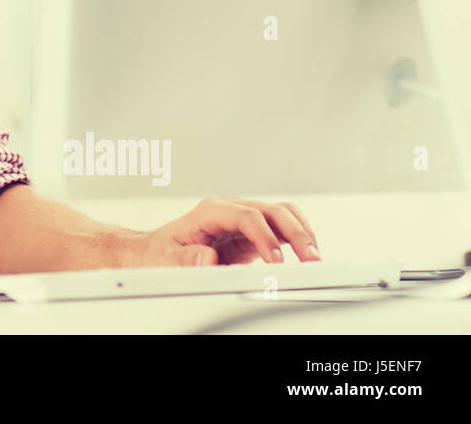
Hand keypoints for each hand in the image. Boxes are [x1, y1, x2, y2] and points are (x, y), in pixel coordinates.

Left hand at [122, 197, 320, 266]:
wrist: (154, 253)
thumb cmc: (159, 253)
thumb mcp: (164, 259)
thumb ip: (184, 259)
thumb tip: (207, 257)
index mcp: (210, 212)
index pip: (246, 216)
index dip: (264, 236)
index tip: (277, 261)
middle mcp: (230, 211)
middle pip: (271, 211)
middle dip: (295, 233)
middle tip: (311, 260)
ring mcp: (242, 221)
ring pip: (282, 215)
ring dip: (302, 233)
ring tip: (316, 258)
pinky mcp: (251, 236)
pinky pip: (281, 231)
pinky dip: (297, 241)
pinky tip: (307, 257)